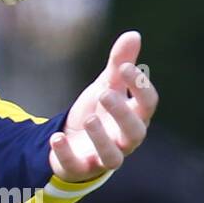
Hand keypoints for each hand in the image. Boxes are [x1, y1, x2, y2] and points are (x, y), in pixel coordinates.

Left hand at [49, 30, 158, 181]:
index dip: (141, 88)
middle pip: (134, 132)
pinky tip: (56, 137)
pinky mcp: (80, 167)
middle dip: (122, 114)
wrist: (73, 141)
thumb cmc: (98, 112)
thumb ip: (119, 64)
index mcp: (134, 118)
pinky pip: (76, 166)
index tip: (125, 67)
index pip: (148, 105)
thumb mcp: (106, 85)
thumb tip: (134, 34)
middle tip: (105, 93)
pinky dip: (66, 153)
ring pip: (113, 157)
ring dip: (102, 139)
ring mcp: (102, 157)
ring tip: (90, 119)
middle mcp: (123, 141)